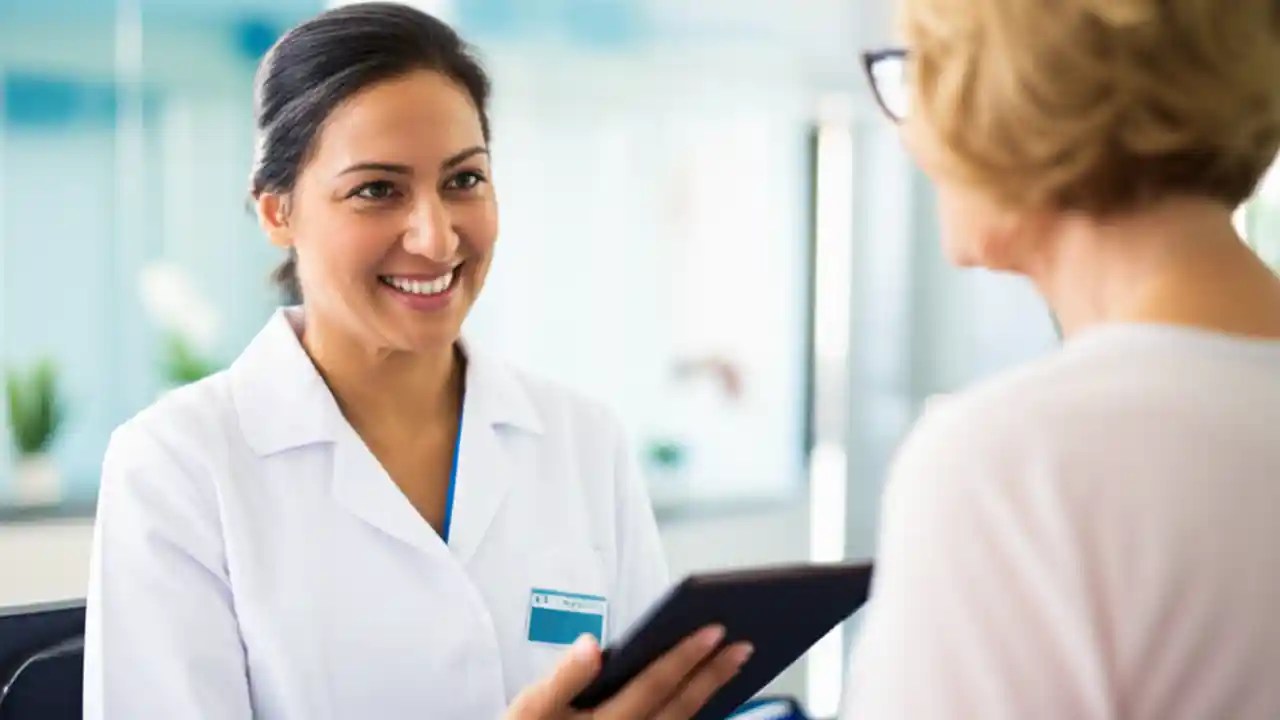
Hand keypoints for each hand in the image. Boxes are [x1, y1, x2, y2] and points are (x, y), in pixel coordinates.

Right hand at [505, 625, 752, 719]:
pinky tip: (710, 691)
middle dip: (714, 673)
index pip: (654, 684)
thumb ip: (564, 677)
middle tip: (745, 644)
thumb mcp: (532, 707)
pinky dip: (697, 710)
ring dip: (712, 692)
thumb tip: (591, 643)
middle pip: (681, 705)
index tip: (715, 630)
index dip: (686, 656)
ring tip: (736, 664)